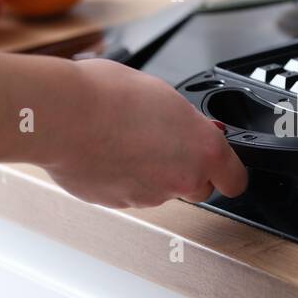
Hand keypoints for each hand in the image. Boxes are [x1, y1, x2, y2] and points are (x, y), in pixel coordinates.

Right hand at [42, 59, 247, 208]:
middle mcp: (180, 179)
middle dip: (186, 169)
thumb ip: (183, 120)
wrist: (62, 116)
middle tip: (164, 142)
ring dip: (150, 171)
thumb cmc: (108, 96)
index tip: (221, 165)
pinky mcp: (118, 203)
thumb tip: (183, 125)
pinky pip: (129, 192)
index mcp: (202, 150)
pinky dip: (123, 178)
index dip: (227, 171)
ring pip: (160, 189)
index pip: (235, 179)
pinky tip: (107, 151)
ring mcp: (148, 196)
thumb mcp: (163, 94)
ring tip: (126, 138)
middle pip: (198, 187)